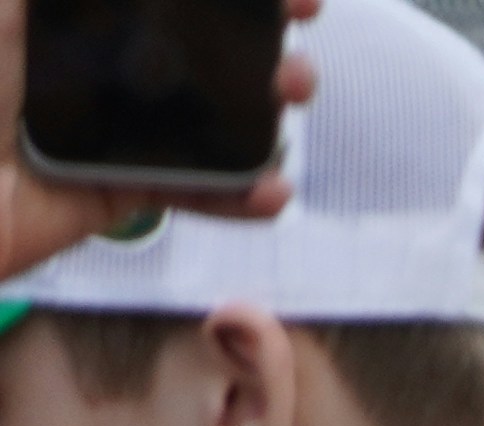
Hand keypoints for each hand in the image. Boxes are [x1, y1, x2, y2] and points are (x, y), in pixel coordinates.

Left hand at [0, 0, 314, 279]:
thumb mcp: (7, 1)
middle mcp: (85, 57)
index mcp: (61, 10)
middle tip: (300, 20)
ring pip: (200, 112)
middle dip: (254, 28)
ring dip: (261, 106)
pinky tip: (272, 188)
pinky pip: (185, 192)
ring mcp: (101, 123)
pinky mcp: (109, 190)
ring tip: (292, 91)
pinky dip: (236, 196)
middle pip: (187, 38)